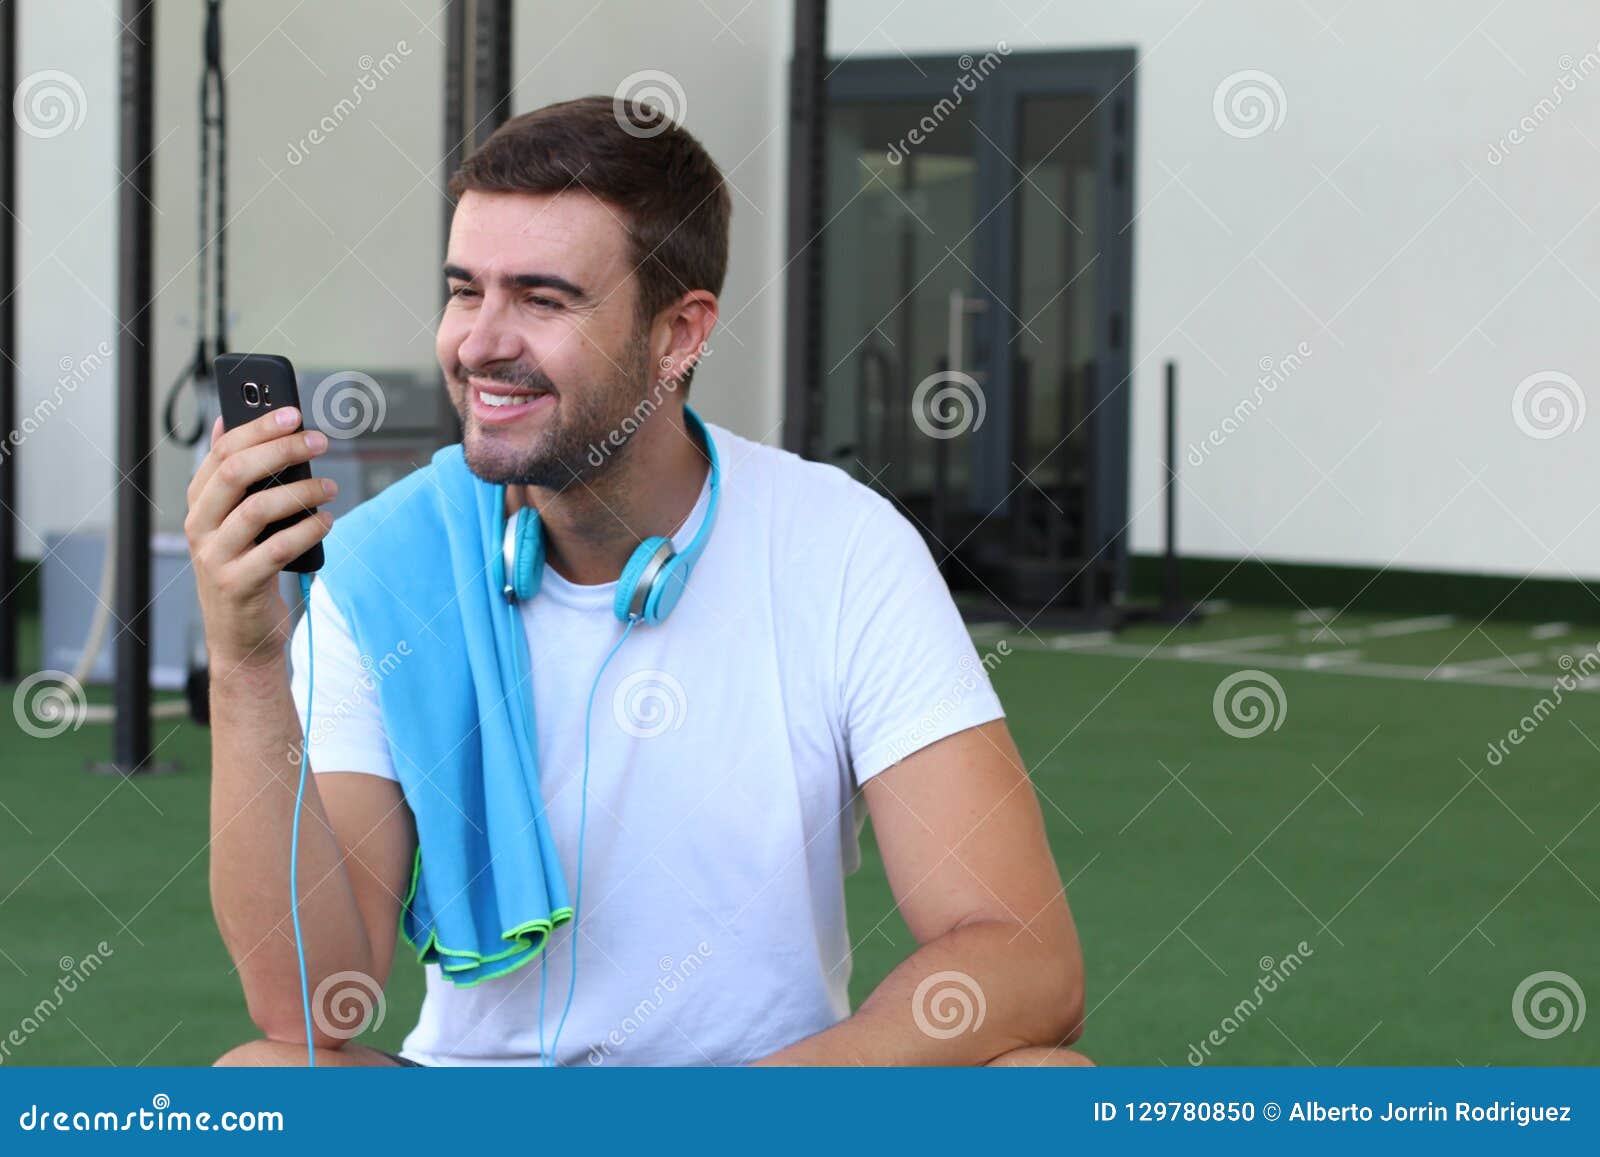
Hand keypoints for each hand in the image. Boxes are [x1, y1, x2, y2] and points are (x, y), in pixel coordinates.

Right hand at [184, 408, 335, 670]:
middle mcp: (200, 527)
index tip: (293, 413)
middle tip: (319, 441)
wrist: (241, 639)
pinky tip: (326, 521)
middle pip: (235, 473)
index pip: (221, 452)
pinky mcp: (239, 585)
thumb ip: (233, 478)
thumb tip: (226, 421)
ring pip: (257, 509)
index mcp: (199, 504)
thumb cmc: (245, 570)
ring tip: (330, 487)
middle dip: (281, 450)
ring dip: (301, 491)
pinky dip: (308, 530)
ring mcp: (215, 557)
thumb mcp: (233, 522)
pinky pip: (278, 549)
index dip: (256, 428)